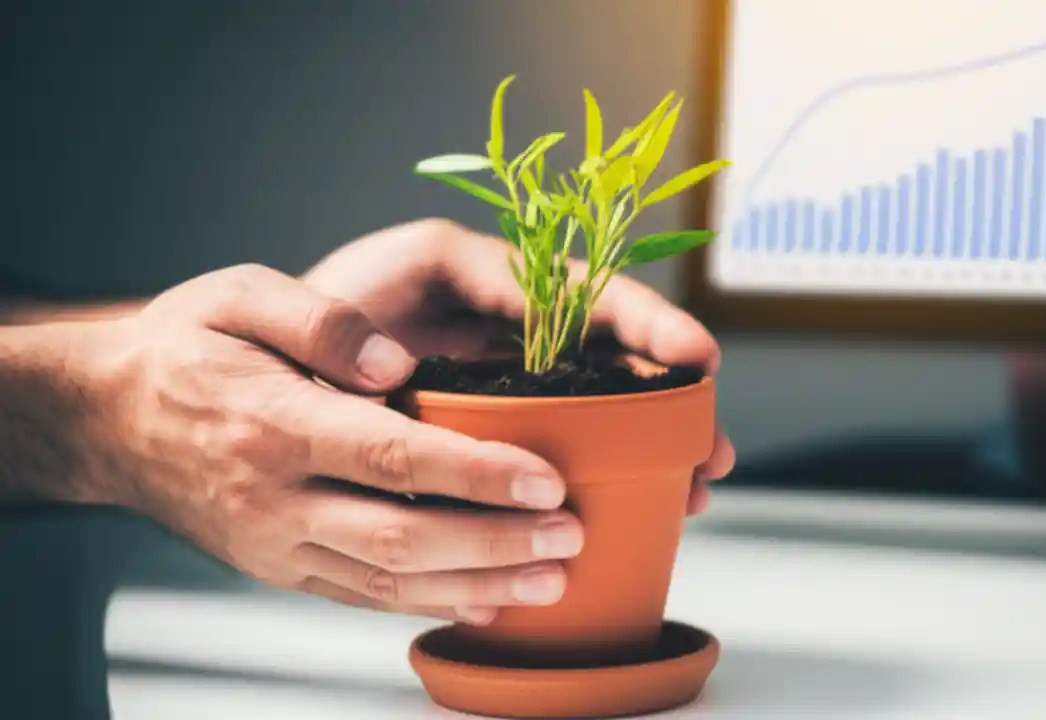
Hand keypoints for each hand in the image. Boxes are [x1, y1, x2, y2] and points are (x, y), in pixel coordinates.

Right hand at [80, 263, 587, 623]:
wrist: (103, 418)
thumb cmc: (181, 349)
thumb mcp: (239, 295)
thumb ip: (323, 320)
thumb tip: (399, 361)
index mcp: (273, 422)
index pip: (393, 456)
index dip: (477, 474)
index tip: (545, 480)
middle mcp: (273, 497)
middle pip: (403, 535)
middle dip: (496, 543)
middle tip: (569, 537)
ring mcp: (273, 544)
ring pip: (388, 581)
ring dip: (476, 585)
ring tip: (549, 581)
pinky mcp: (277, 568)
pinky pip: (360, 596)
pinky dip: (427, 604)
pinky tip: (483, 601)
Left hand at [303, 218, 735, 513]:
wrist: (284, 370)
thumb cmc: (334, 302)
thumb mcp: (391, 273)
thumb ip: (439, 292)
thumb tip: (449, 363)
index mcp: (508, 290)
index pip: (595, 300)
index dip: (650, 325)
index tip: (696, 356)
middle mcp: (523, 343)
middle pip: (620, 370)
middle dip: (676, 408)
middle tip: (714, 451)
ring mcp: (512, 396)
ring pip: (601, 423)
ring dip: (652, 457)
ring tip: (692, 495)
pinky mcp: (493, 443)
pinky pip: (557, 463)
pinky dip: (596, 487)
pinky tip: (629, 517)